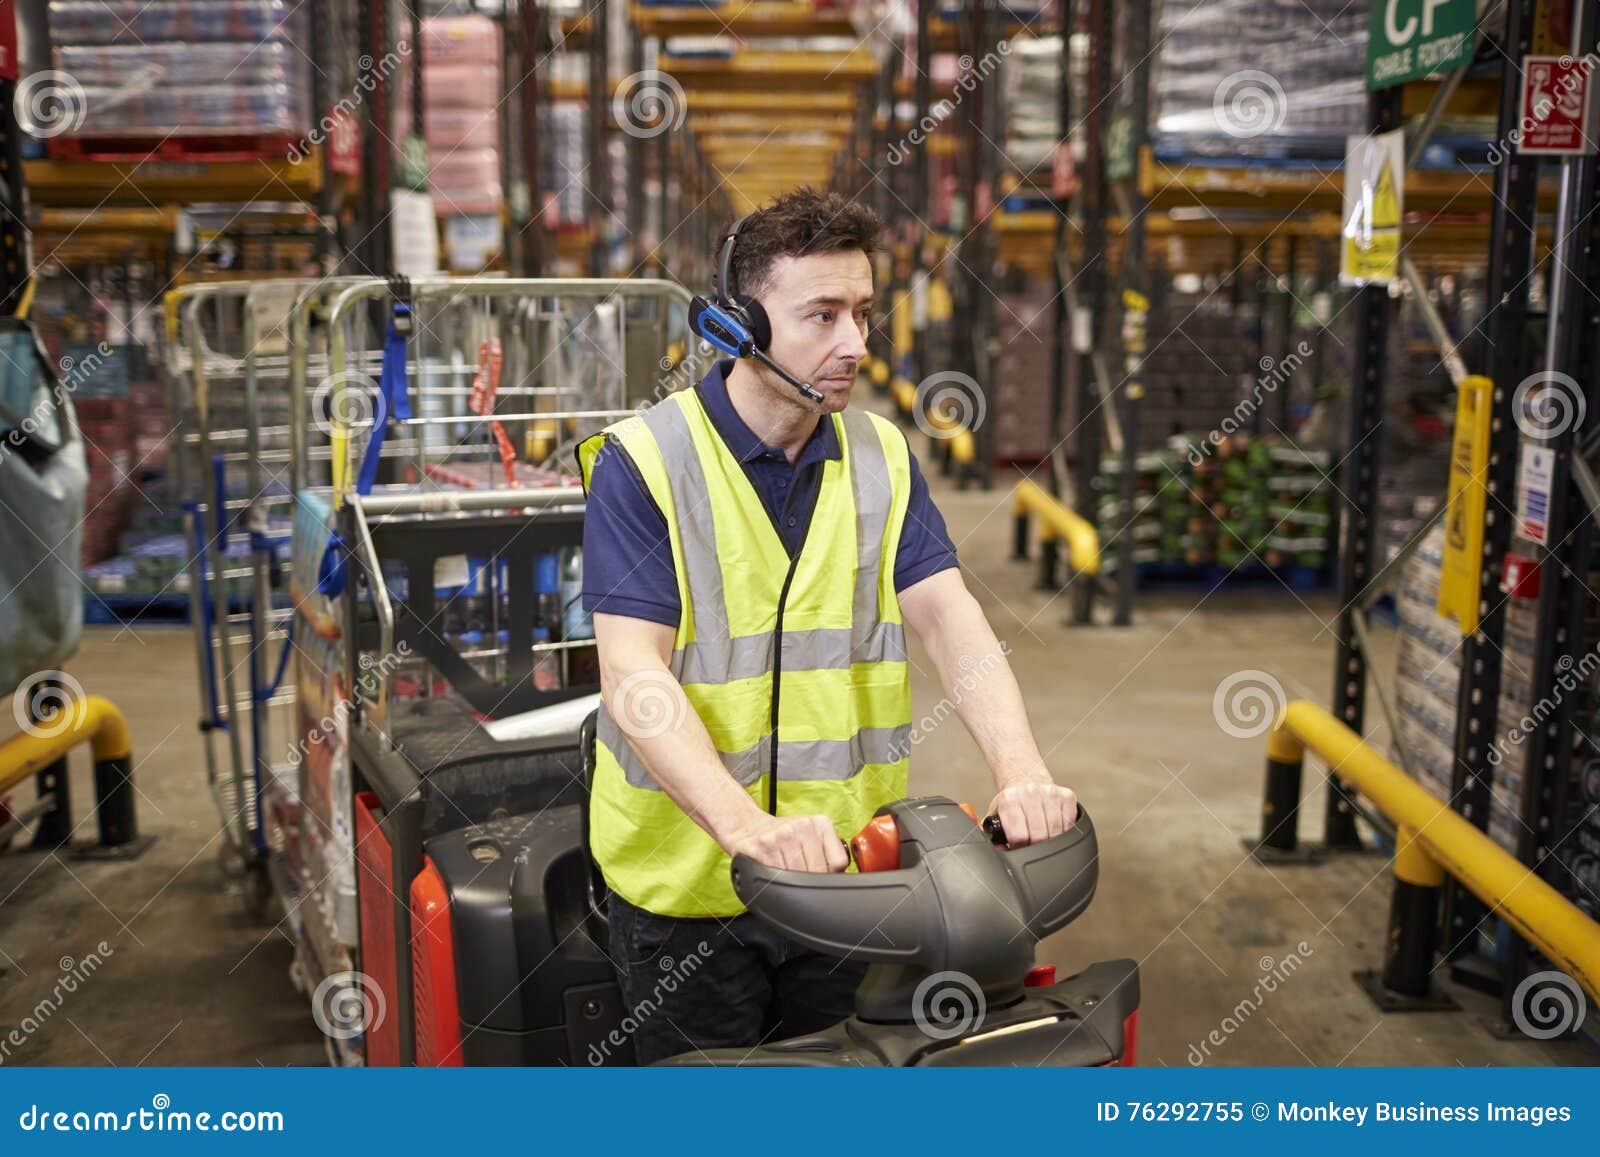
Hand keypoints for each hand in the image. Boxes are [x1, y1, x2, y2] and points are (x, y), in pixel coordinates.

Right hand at [723, 812, 849, 872]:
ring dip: (790, 883)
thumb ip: (831, 854)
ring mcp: (779, 836)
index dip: (829, 876)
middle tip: (799, 876)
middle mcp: (801, 826)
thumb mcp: (813, 836)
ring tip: (784, 871)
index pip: (837, 863)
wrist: (748, 826)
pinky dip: (774, 881)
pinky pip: (775, 877)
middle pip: (816, 872)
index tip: (820, 875)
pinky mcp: (760, 847)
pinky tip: (771, 870)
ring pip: (796, 877)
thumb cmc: (785, 837)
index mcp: (820, 823)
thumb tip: (842, 879)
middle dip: (809, 882)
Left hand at [987, 776, 1077, 847]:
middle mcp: (1030, 793)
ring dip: (1051, 840)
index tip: (1019, 847)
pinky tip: (1054, 827)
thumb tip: (1001, 851)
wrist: (1025, 780)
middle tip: (1031, 843)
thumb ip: (995, 835)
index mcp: (1009, 800)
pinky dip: (1064, 831)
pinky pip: (1070, 824)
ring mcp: (1050, 793)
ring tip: (1042, 835)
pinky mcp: (1066, 795)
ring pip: (1056, 832)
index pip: (1019, 836)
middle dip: (1035, 846)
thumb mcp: (997, 815)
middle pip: (1039, 836)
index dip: (1019, 847)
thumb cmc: (1012, 801)